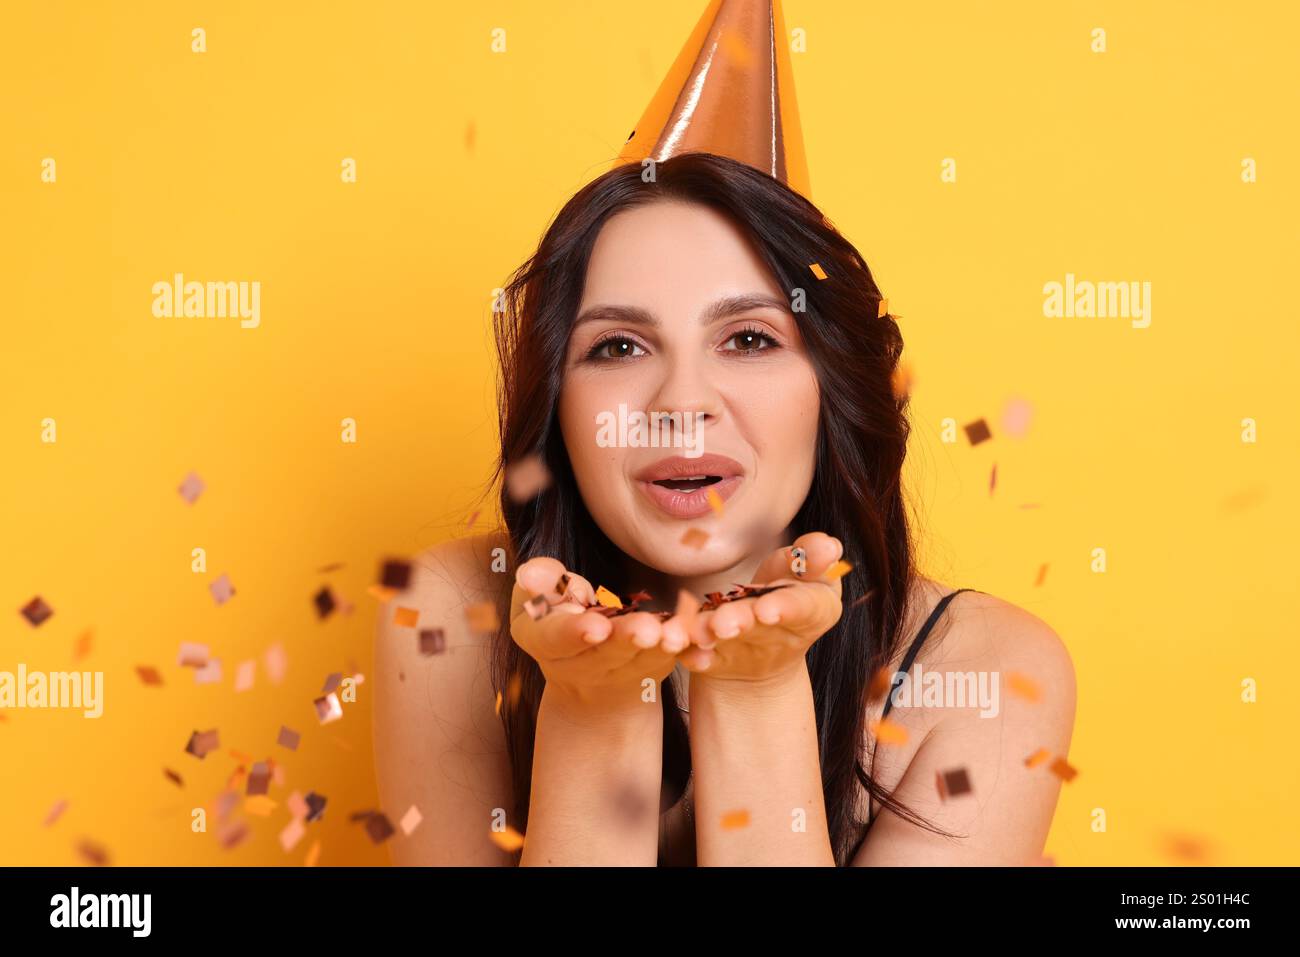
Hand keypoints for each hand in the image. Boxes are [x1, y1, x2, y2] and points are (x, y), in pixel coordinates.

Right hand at [510, 557, 688, 712]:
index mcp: (541, 641)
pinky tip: (698, 645)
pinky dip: (684, 653)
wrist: (583, 656)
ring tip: (675, 635)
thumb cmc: (558, 608)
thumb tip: (529, 574)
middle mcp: (577, 667)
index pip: (555, 639)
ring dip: (659, 648)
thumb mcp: (541, 591)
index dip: (575, 633)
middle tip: (647, 630)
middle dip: (626, 640)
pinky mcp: (648, 671)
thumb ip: (540, 579)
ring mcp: (614, 675)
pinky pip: (667, 662)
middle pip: (604, 653)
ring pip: (639, 661)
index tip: (596, 626)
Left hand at [668, 532, 845, 683]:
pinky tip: (679, 646)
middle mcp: (776, 631)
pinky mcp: (715, 656)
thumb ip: (814, 556)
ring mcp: (744, 645)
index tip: (767, 610)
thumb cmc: (795, 592)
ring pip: (724, 638)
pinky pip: (699, 654)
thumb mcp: (812, 573)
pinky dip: (689, 651)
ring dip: (708, 633)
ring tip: (698, 632)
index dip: (785, 608)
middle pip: (757, 624)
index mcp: (812, 609)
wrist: (771, 647)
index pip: (802, 606)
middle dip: (739, 621)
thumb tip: (829, 546)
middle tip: (723, 624)